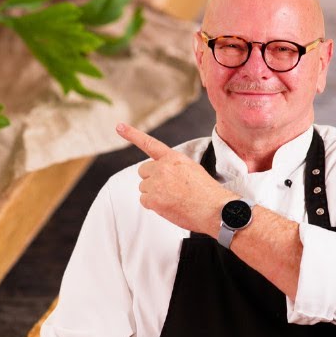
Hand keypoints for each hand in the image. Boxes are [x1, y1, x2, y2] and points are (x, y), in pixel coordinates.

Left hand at [117, 123, 236, 235]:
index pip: (150, 144)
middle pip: (144, 171)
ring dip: (154, 193)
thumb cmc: (208, 193)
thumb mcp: (192, 169)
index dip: (132, 134)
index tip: (119, 126)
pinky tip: (169, 206)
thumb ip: (173, 167)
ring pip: (143, 187)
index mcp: (174, 158)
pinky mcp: (152, 199)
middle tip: (169, 188)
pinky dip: (153, 205)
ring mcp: (156, 183)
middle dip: (152, 179)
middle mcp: (162, 168)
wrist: (215, 210)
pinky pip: (144, 201)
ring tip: (174, 198)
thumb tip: (160, 175)